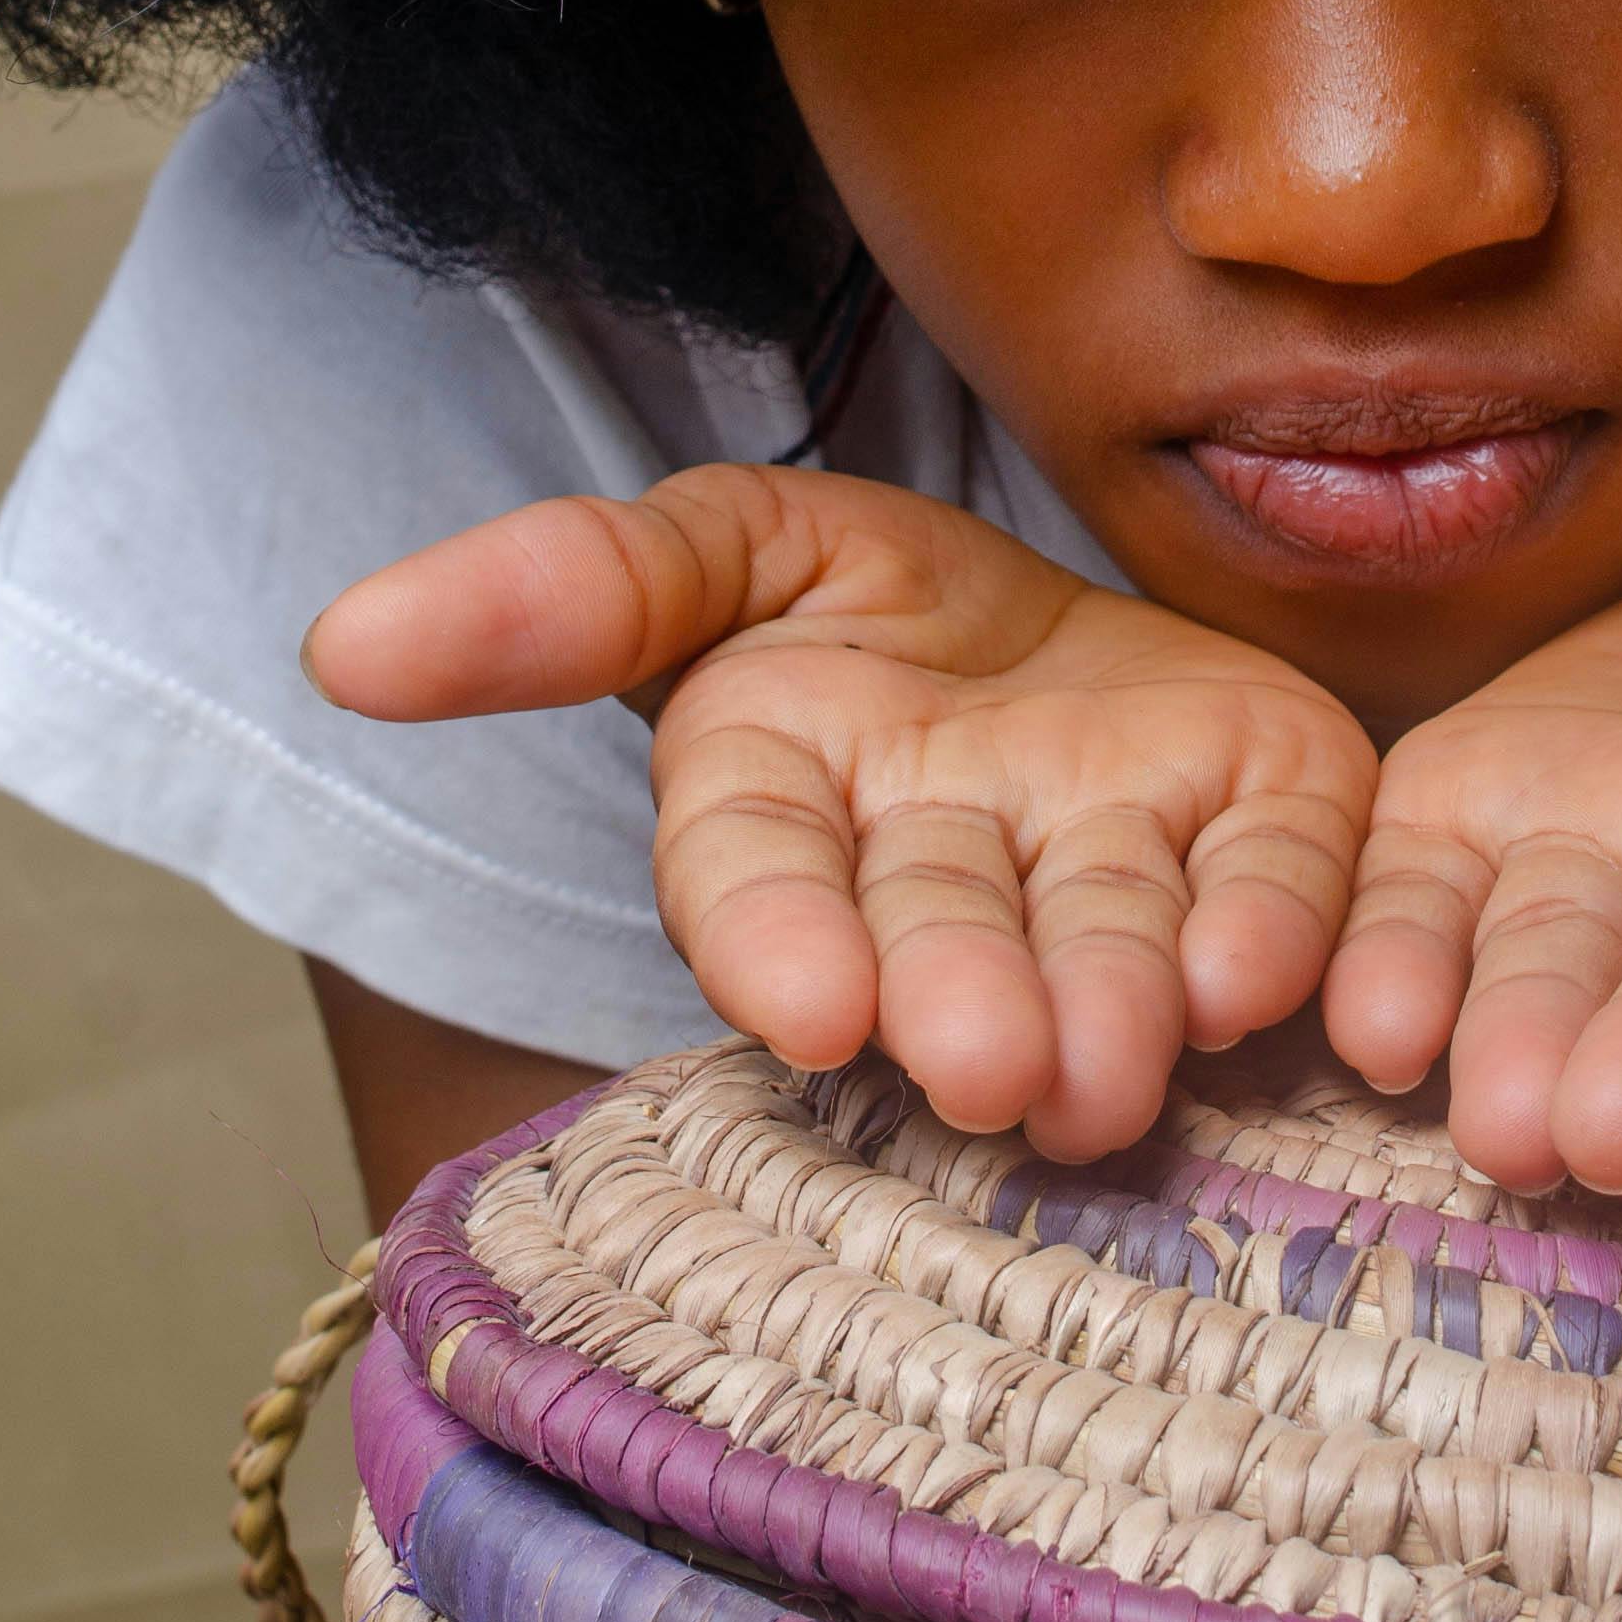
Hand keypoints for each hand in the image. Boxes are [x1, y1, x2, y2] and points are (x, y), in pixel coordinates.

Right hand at [303, 470, 1372, 1162]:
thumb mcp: (710, 551)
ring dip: (1111, 1008)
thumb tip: (338, 642)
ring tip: (1117, 1069)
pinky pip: (1283, 876)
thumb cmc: (867, 607)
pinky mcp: (1268, 822)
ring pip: (1109, 943)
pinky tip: (1263, 970)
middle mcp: (954, 865)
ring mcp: (1117, 856)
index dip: (773, 939)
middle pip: (945, 932)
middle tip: (990, 1069)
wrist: (1081, 611)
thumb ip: (560, 589)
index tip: (805, 1010)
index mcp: (794, 798)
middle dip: (962, 999)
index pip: (755, 873)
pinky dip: (1278, 925)